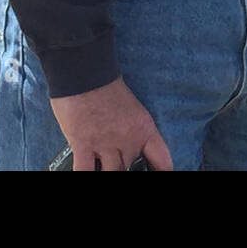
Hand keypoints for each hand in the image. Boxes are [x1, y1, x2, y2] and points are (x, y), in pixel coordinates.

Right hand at [49, 77, 173, 170]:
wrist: (86, 73)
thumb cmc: (107, 88)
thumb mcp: (131, 109)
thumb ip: (132, 131)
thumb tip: (127, 150)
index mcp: (144, 128)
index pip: (162, 160)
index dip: (161, 172)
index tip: (158, 173)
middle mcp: (128, 139)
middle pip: (129, 167)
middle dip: (124, 167)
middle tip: (118, 161)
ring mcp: (105, 143)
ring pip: (111, 173)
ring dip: (106, 171)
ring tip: (103, 165)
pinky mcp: (83, 144)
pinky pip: (85, 171)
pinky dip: (87, 174)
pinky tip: (88, 170)